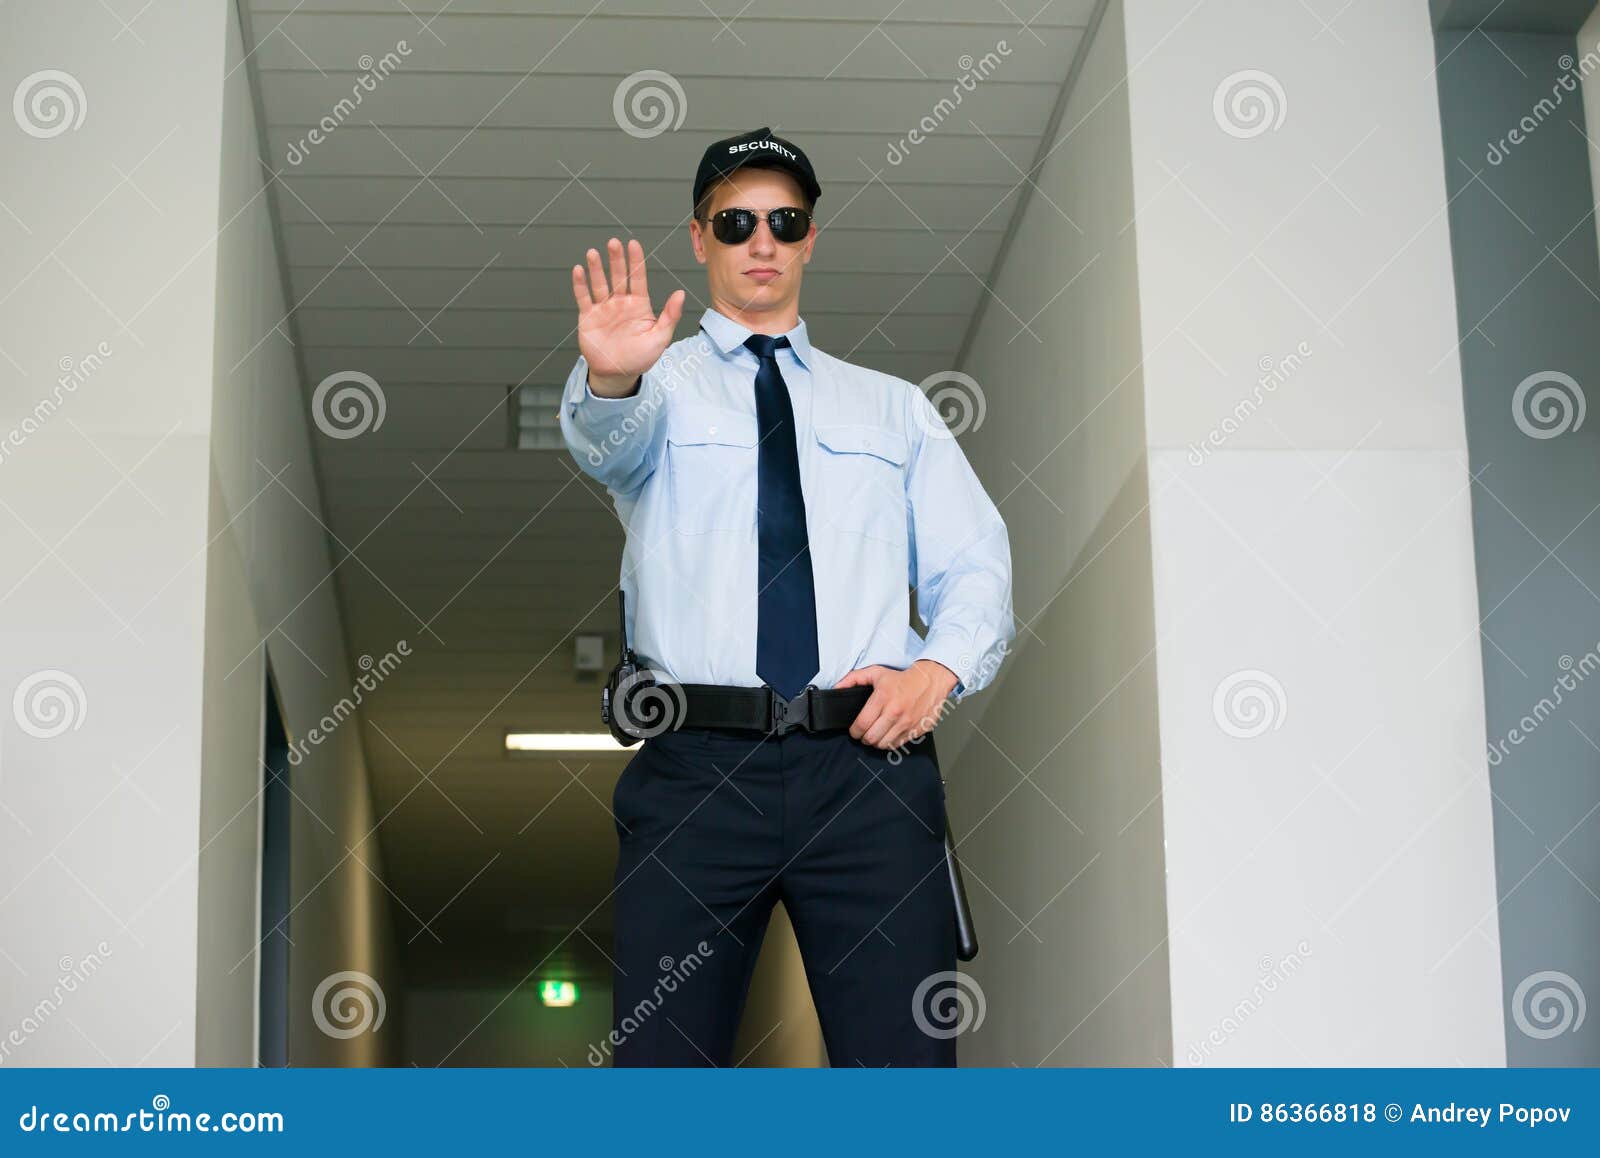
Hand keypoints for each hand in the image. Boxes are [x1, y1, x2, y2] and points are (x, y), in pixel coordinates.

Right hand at [571, 237, 684, 394]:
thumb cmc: (641, 358)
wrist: (617, 374)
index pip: (638, 278)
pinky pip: (584, 297)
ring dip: (596, 268)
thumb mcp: (660, 338)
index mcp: (639, 305)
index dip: (635, 261)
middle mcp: (621, 302)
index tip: (633, 244)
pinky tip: (579, 270)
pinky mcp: (588, 317)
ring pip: (599, 283)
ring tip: (593, 253)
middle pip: (618, 276)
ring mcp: (604, 308)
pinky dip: (580, 284)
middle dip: (616, 259)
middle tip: (613, 243)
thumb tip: (680, 294)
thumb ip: (670, 316)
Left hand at [835, 659, 958, 749]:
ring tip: (877, 734)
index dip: (854, 731)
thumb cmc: (902, 678)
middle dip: (864, 737)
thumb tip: (837, 688)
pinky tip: (889, 734)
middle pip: (871, 738)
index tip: (854, 730)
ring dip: (877, 742)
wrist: (930, 681)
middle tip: (865, 732)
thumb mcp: (875, 673)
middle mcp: (895, 712)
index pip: (861, 725)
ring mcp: (907, 723)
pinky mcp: (916, 730)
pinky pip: (897, 745)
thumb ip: (853, 679)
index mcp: (883, 698)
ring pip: (883, 745)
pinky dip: (890, 743)